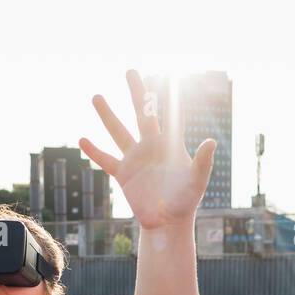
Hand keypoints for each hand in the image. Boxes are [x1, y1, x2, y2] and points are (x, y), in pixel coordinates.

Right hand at [80, 69, 215, 230]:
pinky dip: (94, 151)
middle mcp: (151, 147)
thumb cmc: (186, 202)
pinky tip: (83, 139)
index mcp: (170, 145)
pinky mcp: (123, 174)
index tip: (166, 74)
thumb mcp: (197, 181)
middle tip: (131, 70)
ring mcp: (135, 159)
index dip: (168, 95)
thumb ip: (203, 161)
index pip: (169, 113)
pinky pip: (106, 159)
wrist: (167, 223)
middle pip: (142, 113)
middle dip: (137, 92)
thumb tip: (211, 141)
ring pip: (118, 131)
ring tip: (96, 96)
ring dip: (107, 114)